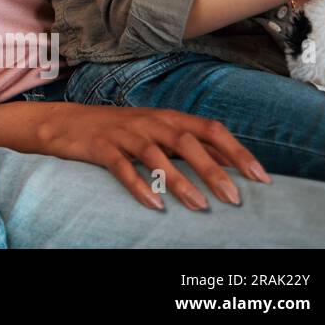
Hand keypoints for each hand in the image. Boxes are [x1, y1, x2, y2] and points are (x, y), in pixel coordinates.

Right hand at [35, 102, 270, 211]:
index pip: (210, 129)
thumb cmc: (117, 132)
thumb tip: (231, 167)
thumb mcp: (155, 132)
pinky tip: (155, 205)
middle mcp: (149, 122)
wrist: (64, 123)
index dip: (237, 152)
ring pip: (156, 155)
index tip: (261, 178)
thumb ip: (188, 145)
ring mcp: (124, 133)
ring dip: (180, 181)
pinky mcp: (100, 147)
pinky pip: (122, 167)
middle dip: (213, 170)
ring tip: (199, 206)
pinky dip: (139, 186)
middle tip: (234, 198)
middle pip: (187, 142)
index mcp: (167, 117)